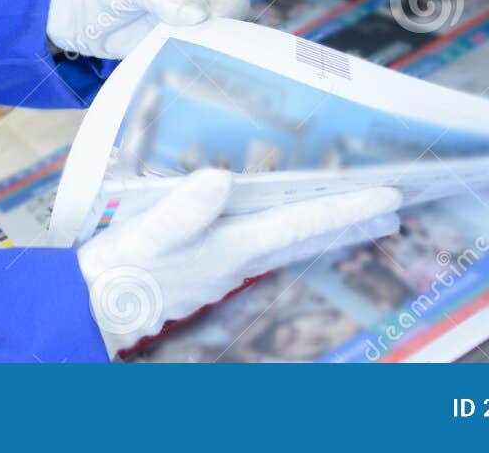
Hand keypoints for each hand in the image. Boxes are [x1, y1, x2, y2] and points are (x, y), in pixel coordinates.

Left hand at [46, 0, 249, 59]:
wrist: (68, 7)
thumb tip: (199, 16)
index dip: (226, 15)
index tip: (208, 32)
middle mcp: (201, 1)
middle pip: (231, 28)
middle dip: (221, 46)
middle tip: (200, 59)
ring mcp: (188, 30)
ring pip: (214, 51)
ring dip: (204, 64)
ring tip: (189, 75)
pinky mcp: (172, 53)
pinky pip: (189, 67)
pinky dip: (186, 77)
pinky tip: (178, 85)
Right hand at [76, 169, 400, 357]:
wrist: (94, 307)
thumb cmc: (118, 270)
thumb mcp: (145, 233)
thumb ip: (183, 209)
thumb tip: (221, 180)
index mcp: (229, 247)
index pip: (300, 223)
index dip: (345, 209)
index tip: (387, 197)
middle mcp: (237, 261)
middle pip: (307, 237)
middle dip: (350, 222)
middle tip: (394, 209)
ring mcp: (226, 268)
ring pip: (292, 243)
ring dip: (328, 229)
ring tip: (362, 218)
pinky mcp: (210, 268)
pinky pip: (268, 248)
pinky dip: (295, 234)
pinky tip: (297, 230)